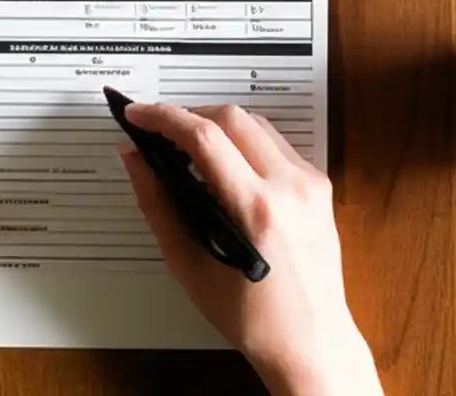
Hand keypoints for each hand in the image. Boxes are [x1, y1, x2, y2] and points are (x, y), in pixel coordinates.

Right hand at [119, 103, 381, 395]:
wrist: (311, 342)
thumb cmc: (254, 319)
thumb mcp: (190, 266)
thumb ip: (158, 205)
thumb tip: (135, 161)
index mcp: (257, 209)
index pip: (204, 136)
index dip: (163, 117)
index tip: (137, 114)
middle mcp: (291, 187)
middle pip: (232, 117)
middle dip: (189, 114)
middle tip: (158, 131)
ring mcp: (311, 184)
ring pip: (256, 123)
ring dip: (218, 125)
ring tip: (187, 148)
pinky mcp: (320, 187)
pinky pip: (276, 144)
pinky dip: (244, 142)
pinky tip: (225, 166)